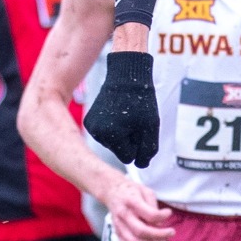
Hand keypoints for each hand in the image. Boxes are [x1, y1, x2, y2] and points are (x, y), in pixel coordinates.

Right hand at [83, 51, 159, 165]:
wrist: (125, 76)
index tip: (139, 128)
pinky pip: (105, 134)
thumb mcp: (151, 127)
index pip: (128, 157)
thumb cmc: (140, 100)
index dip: (137, 144)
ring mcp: (91, 127)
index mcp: (112, 136)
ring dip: (121, 133)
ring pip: (112, 143)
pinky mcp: (89, 121)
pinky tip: (116, 113)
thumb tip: (142, 165)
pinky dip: (112, 127)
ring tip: (126, 114)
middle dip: (128, 139)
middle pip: (119, 150)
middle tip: (134, 119)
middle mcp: (98, 133)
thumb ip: (148, 149)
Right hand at [104, 176, 175, 240]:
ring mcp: (118, 227)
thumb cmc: (132, 191)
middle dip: (159, 235)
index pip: (149, 214)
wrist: (112, 192)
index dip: (162, 216)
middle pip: (141, 232)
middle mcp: (123, 216)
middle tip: (171, 233)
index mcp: (131, 202)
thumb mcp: (145, 191)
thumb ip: (153, 206)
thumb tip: (160, 224)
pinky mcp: (117, 235)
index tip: (169, 212)